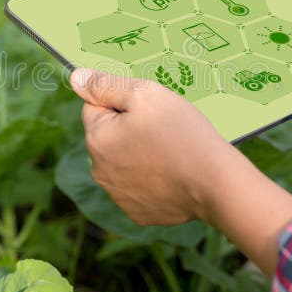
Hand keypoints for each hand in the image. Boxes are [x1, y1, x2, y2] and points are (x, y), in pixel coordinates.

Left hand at [69, 67, 234, 225]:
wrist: (215, 183)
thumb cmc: (182, 133)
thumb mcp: (146, 94)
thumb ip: (106, 85)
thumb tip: (76, 78)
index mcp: (97, 139)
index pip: (95, 107)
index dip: (122, 101)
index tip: (148, 108)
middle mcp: (100, 171)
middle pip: (108, 136)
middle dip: (128, 128)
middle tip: (163, 128)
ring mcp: (118, 196)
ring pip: (122, 162)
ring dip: (138, 153)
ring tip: (170, 150)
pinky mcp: (138, 213)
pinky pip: (138, 187)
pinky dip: (151, 179)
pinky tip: (172, 173)